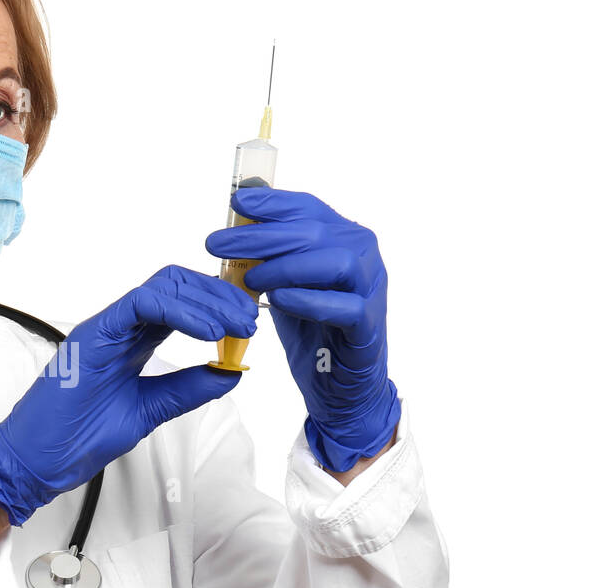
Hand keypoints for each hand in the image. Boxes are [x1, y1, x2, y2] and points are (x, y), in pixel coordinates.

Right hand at [0, 265, 256, 525]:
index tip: (248, 324)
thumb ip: (187, 388)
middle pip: (177, 284)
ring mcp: (106, 327)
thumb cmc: (78, 437)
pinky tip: (208, 333)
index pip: (181, 302)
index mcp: (132, 340)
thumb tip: (231, 370)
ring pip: (164, 286)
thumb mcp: (150, 410)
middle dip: (219, 296)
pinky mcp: (94, 335)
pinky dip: (181, 312)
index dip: (218, 304)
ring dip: (207, 301)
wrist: (38, 461)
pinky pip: (142, 305)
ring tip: (235, 326)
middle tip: (249, 319)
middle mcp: (120, 326)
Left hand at [206, 187, 400, 471]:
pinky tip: (277, 301)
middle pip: (314, 231)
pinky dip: (308, 301)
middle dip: (260, 236)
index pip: (308, 208)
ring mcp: (371, 289)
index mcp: (341, 238)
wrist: (338, 384)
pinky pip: (346, 306)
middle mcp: (362, 255)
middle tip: (218, 245)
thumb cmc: (311, 329)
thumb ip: (267, 254)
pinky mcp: (369, 325)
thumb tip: (236, 218)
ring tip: (251, 279)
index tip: (235, 203)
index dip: (271, 203)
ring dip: (287, 266)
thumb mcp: (282, 284)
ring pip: (337, 261)